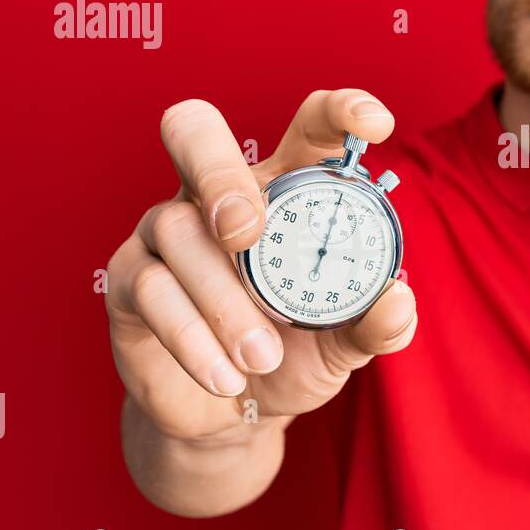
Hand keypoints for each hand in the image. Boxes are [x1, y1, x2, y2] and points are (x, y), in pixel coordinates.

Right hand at [104, 90, 417, 442]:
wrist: (237, 416)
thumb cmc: (295, 355)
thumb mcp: (346, 345)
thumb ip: (376, 323)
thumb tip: (398, 299)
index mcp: (286, 190)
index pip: (308, 127)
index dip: (339, 112)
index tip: (373, 124)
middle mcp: (219, 194)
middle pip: (196, 132)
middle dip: (219, 173)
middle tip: (247, 230)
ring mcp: (167, 231)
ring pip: (179, 232)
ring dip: (224, 302)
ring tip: (262, 357)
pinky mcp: (130, 278)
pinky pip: (152, 289)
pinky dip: (193, 337)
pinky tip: (226, 376)